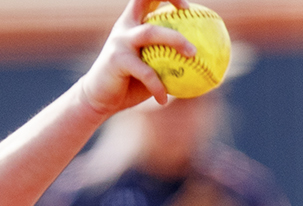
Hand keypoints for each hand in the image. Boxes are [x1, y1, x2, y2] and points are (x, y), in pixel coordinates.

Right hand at [77, 0, 196, 113]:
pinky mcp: (117, 59)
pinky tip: (165, 100)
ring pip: (151, 33)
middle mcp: (125, 26)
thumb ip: (170, 60)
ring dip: (175, 40)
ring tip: (194, 54)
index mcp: (133, 24)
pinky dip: (158, 86)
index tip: (187, 8)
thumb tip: (204, 64)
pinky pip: (145, 72)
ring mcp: (120, 40)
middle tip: (189, 11)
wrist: (99, 98)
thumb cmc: (130, 85)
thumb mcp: (153, 70)